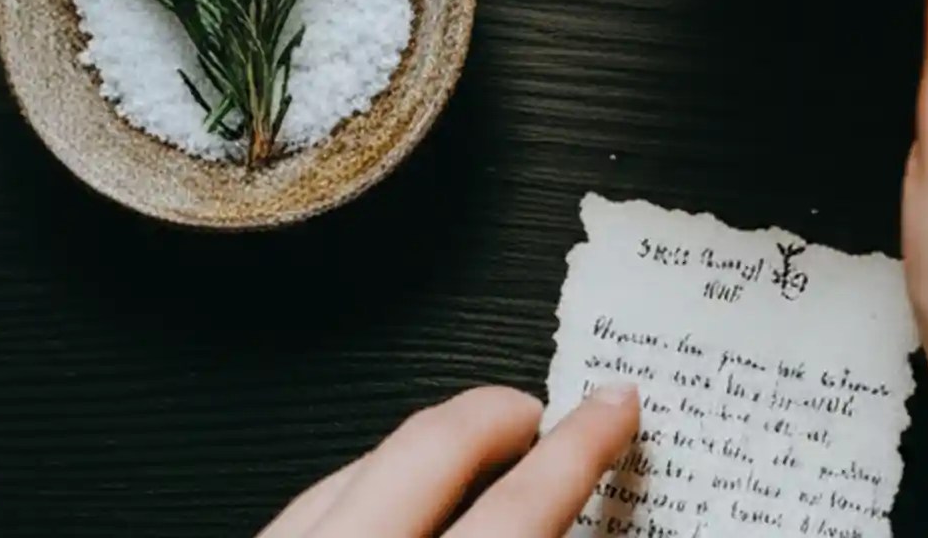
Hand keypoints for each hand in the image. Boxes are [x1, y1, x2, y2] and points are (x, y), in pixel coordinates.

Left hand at [256, 385, 638, 537]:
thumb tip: (569, 520)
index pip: (523, 505)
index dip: (582, 448)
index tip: (613, 408)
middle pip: (435, 444)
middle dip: (500, 413)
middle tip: (540, 415)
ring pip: (364, 458)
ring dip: (434, 444)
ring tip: (476, 454)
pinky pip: (315, 498)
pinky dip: (370, 480)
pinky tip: (393, 499)